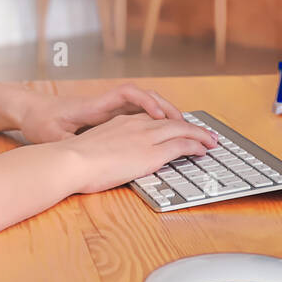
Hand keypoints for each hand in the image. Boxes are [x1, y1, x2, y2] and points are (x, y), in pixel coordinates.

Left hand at [17, 83, 184, 143]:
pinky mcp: (110, 115)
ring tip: (185, 128)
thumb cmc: (41, 121)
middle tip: (188, 124)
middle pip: (145, 96)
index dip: (147, 103)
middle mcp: (106, 104)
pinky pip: (139, 112)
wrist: (32, 111)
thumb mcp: (50, 135)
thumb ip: (65, 141)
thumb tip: (74, 152)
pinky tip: (166, 131)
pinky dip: (155, 118)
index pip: (127, 94)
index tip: (160, 116)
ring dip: (166, 113)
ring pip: (145, 104)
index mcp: (94, 106)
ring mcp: (109, 108)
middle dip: (168, 108)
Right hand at [54, 111, 218, 193]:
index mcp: (122, 122)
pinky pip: (181, 144)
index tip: (180, 128)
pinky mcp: (150, 151)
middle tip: (206, 133)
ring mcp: (144, 136)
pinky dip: (195, 144)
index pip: (153, 119)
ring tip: (211, 140)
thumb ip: (107, 151)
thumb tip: (109, 162)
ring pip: (181, 129)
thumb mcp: (94, 150)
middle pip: (171, 121)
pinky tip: (202, 148)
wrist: (70, 161)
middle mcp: (136, 125)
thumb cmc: (74, 162)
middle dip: (191, 127)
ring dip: (199, 133)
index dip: (170, 123)